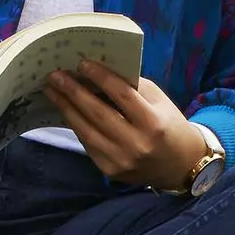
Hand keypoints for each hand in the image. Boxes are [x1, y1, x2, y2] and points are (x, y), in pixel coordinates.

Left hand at [48, 64, 214, 190]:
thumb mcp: (160, 102)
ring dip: (66, 108)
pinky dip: (75, 125)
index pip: (122, 95)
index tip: (81, 63)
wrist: (182, 167)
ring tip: (52, 91)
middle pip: (98, 113)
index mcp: (153, 123)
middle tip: (55, 76)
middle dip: (73, 92)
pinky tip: (66, 110)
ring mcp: (121, 160)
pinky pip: (87, 144)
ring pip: (86, 131)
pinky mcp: (110, 171)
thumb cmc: (169, 126)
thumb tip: (99, 71)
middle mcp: (136, 144)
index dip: (100, 78)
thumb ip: (133, 87)